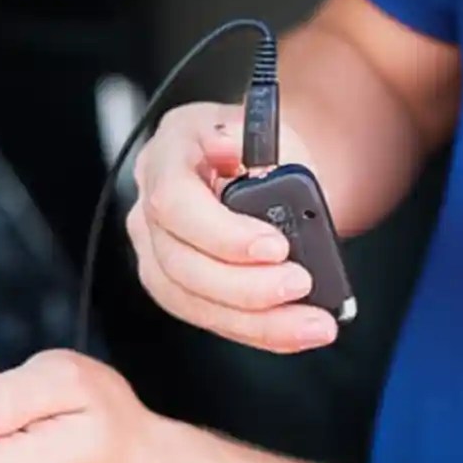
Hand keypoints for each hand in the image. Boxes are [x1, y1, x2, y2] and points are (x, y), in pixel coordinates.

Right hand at [128, 101, 338, 353]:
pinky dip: (255, 330)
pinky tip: (292, 332)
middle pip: (180, 262)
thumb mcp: (271, 130)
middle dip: (245, 286)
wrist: (271, 171)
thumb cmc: (269, 149)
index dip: (223, 233)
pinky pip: (209, 318)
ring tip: (311, 324)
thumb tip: (237, 152)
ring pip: (191, 300)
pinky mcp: (177, 286)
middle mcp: (151, 204)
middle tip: (300, 286)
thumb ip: (258, 142)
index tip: (276, 247)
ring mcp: (157, 250)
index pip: (175, 201)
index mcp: (170, 151)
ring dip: (256, 321)